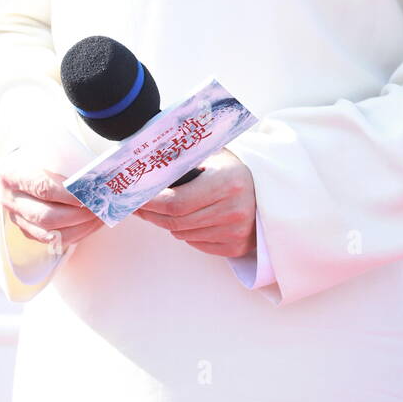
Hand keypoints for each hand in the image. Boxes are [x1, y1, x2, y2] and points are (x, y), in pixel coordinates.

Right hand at [0, 145, 103, 255]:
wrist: (23, 162)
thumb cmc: (39, 153)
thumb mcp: (45, 147)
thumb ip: (64, 154)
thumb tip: (102, 167)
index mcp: (11, 174)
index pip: (42, 187)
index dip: (68, 194)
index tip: (90, 194)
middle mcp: (10, 199)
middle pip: (46, 216)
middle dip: (78, 215)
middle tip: (100, 207)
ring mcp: (17, 218)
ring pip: (50, 233)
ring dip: (80, 227)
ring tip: (101, 216)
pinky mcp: (28, 230)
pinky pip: (53, 241)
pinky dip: (76, 234)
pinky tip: (92, 224)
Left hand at [133, 148, 255, 258]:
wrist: (268, 190)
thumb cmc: (232, 168)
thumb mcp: (213, 155)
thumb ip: (184, 157)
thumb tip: (144, 164)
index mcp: (228, 181)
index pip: (176, 202)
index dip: (150, 203)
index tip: (134, 198)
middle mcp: (235, 209)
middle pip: (176, 221)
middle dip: (152, 214)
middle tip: (138, 206)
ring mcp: (237, 231)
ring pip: (183, 234)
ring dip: (169, 223)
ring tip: (165, 209)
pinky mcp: (237, 247)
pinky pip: (197, 243)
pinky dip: (187, 232)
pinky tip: (189, 218)